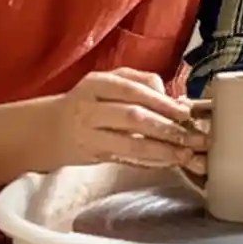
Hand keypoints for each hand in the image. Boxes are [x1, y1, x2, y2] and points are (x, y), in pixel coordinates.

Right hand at [48, 68, 208, 174]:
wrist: (49, 128)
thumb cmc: (89, 101)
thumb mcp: (109, 81)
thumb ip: (140, 81)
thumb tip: (171, 95)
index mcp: (97, 83)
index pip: (133, 90)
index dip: (161, 102)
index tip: (185, 112)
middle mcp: (90, 108)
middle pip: (133, 117)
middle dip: (166, 128)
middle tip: (192, 137)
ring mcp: (89, 134)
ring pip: (129, 143)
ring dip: (161, 150)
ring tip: (185, 154)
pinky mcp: (93, 155)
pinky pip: (125, 159)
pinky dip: (148, 161)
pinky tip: (167, 162)